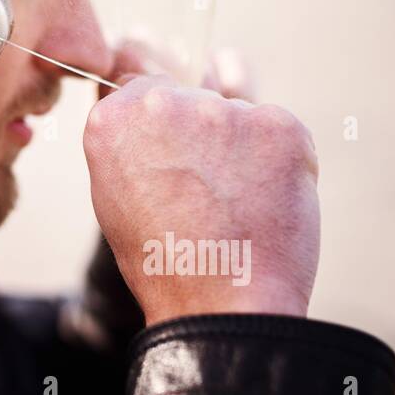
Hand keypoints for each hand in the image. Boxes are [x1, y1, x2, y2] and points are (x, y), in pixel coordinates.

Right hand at [84, 44, 318, 325]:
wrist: (223, 304)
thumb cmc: (166, 260)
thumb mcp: (116, 193)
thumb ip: (128, 138)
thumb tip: (150, 92)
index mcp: (114, 117)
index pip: (144, 89)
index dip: (164, 127)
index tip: (173, 160)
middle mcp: (164, 101)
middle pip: (191, 97)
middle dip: (201, 134)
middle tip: (205, 193)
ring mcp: (223, 110)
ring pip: (236, 114)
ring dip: (240, 148)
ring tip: (234, 206)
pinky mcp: (278, 124)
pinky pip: (279, 131)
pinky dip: (279, 161)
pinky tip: (264, 202)